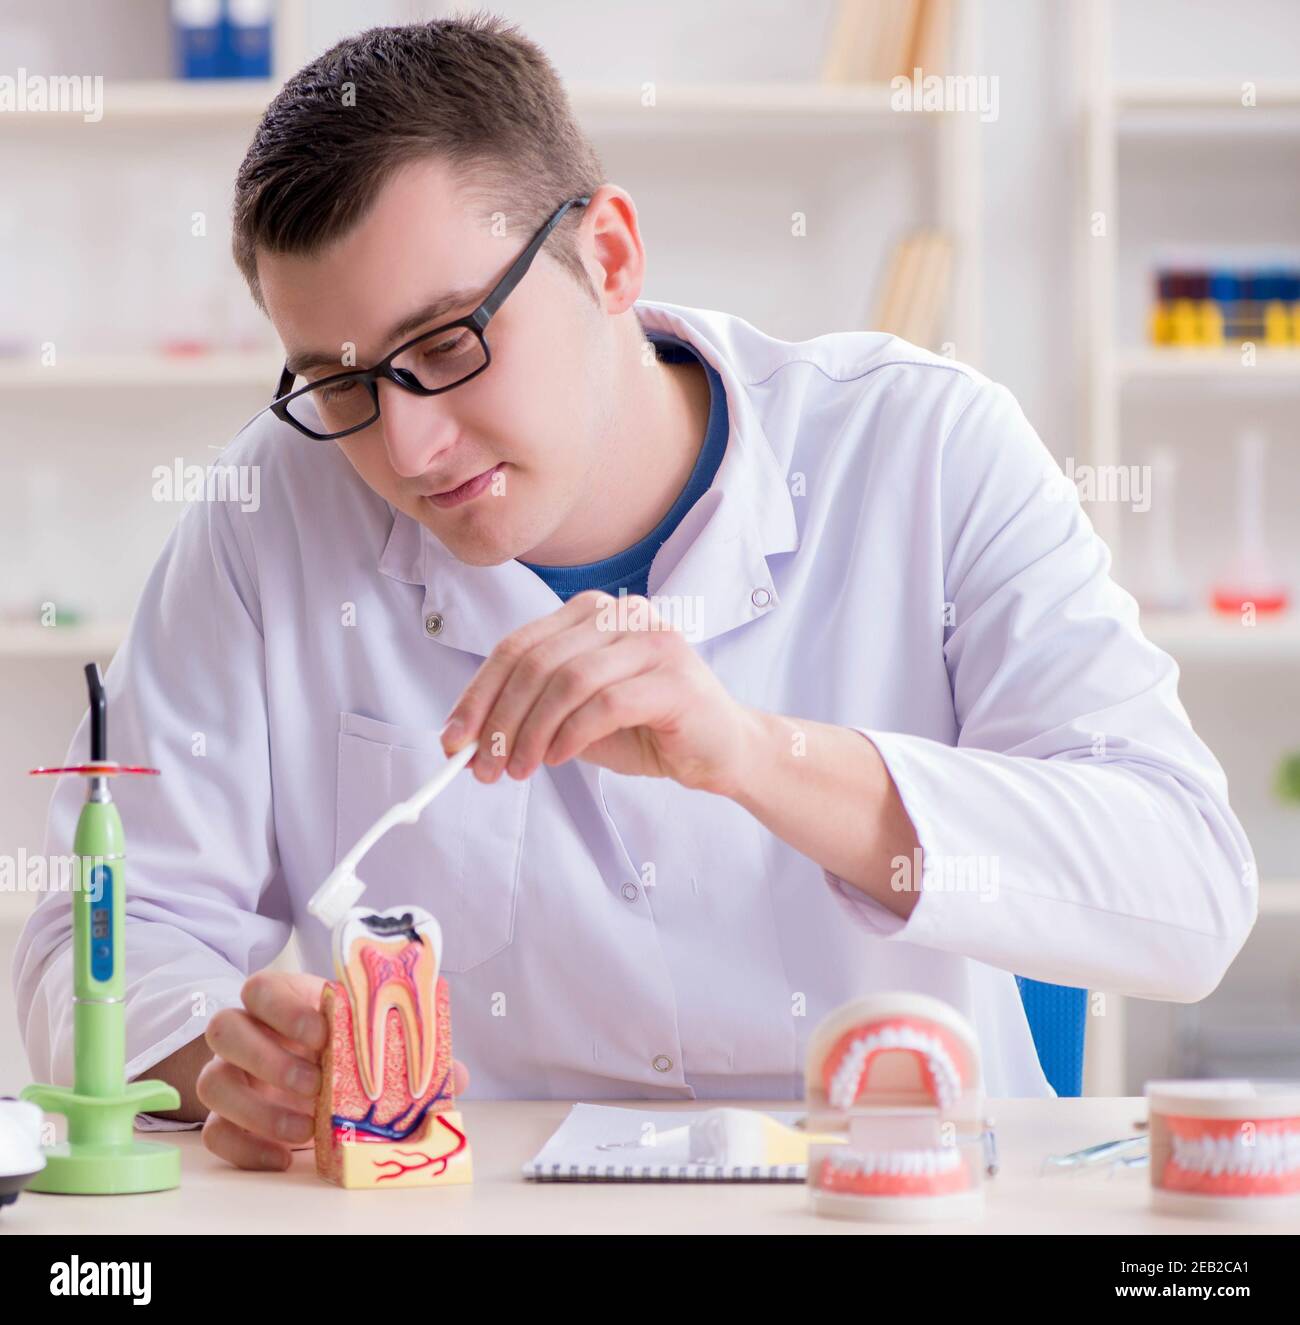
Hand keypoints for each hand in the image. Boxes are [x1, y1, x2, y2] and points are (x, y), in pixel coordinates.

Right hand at [199, 970, 469, 1170]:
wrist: (295, 1069)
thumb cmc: (333, 1044)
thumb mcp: (363, 1037)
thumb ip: (403, 1049)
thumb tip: (457, 1075)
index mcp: (278, 1000)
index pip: (260, 988)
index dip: (285, 1008)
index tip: (322, 1031)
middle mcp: (244, 1033)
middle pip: (225, 1028)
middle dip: (269, 1057)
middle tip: (315, 1083)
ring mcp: (228, 1074)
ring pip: (213, 1082)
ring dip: (259, 1106)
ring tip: (306, 1124)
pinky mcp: (222, 1117)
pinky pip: (215, 1132)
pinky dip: (248, 1147)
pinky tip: (285, 1156)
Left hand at [440, 589, 758, 796]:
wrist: (723, 750)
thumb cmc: (649, 730)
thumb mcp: (575, 719)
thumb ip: (529, 716)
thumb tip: (467, 740)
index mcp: (592, 614)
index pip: (518, 646)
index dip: (478, 693)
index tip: (453, 738)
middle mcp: (621, 615)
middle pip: (536, 662)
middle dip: (500, 719)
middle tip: (483, 766)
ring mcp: (652, 641)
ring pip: (567, 681)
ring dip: (531, 732)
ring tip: (519, 769)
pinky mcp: (674, 678)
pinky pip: (604, 703)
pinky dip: (571, 735)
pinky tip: (558, 759)